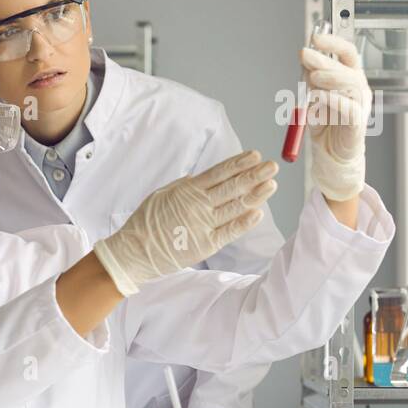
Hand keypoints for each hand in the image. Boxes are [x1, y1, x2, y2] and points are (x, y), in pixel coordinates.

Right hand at [91, 150, 276, 295]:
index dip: (239, 163)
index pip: (219, 172)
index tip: (255, 156)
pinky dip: (245, 222)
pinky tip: (258, 212)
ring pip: (236, 206)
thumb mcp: (160, 196)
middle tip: (273, 166)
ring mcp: (203, 224)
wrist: (134, 251)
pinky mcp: (206, 244)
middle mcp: (198, 205)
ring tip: (271, 184)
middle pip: (232, 186)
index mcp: (187, 190)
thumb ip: (181, 186)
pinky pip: (230, 231)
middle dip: (254, 174)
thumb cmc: (145, 223)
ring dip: (256, 194)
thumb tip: (197, 177)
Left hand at [301, 32, 369, 201]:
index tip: (315, 36)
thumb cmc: (325, 124)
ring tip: (312, 78)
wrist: (331, 154)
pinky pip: (350, 108)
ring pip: (351, 84)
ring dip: (330, 77)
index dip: (333, 42)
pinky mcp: (357, 123)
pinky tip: (320, 97)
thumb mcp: (312, 96)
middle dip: (325, 58)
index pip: (346, 53)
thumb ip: (311, 78)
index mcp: (348, 78)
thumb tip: (305, 56)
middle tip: (305, 55)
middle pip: (347, 66)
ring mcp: (360, 105)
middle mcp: (358, 88)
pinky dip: (334, 100)